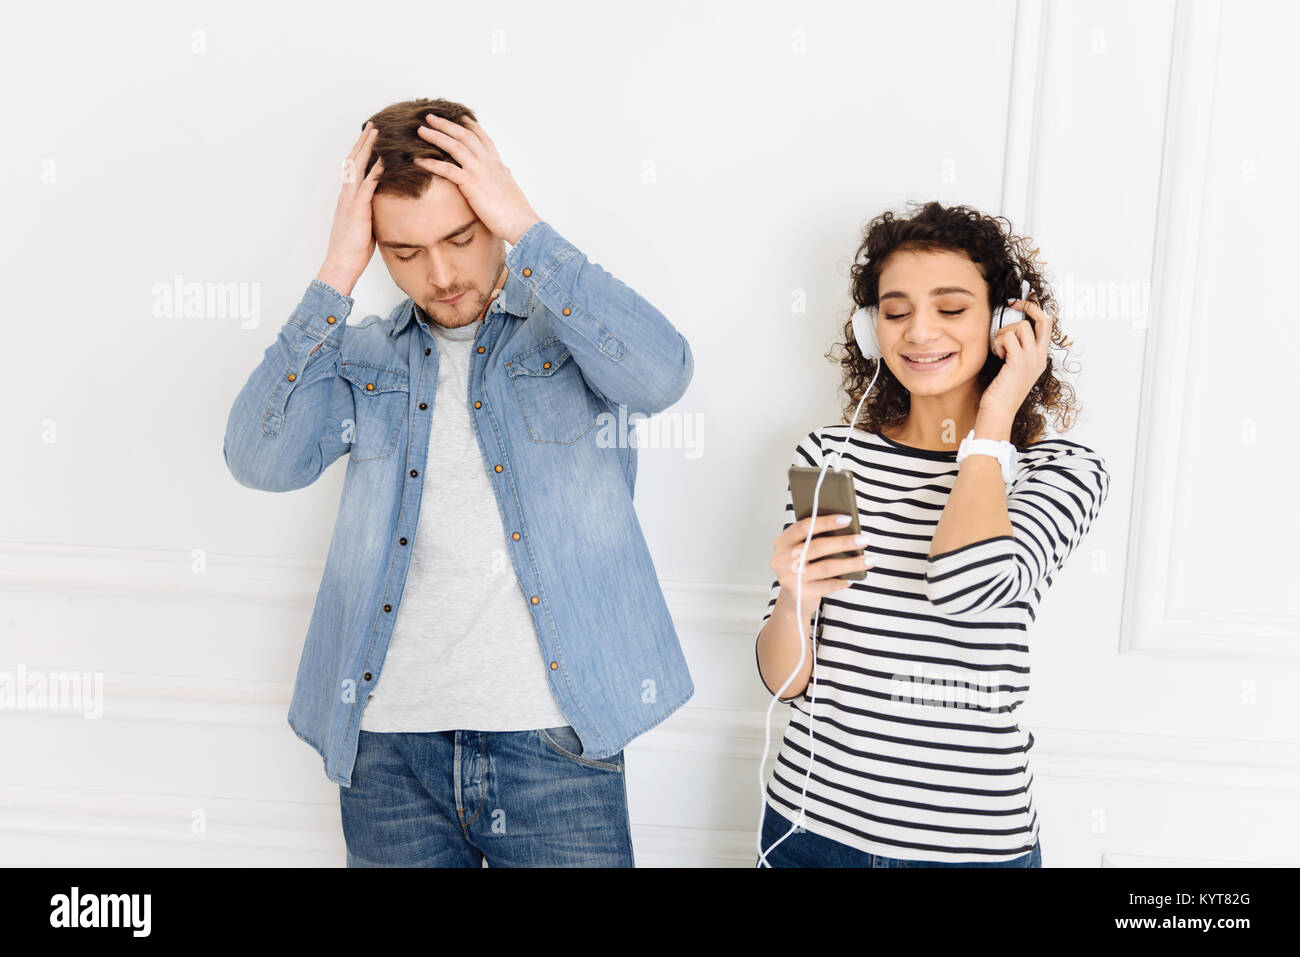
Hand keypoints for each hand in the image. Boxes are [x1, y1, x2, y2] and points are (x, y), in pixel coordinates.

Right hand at [317, 121, 384, 295]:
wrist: (342, 262)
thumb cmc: (354, 247)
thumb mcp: (366, 222)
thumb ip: (372, 208)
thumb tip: (383, 202)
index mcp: (348, 196)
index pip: (354, 167)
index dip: (361, 150)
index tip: (370, 136)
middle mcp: (347, 194)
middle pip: (354, 161)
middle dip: (364, 142)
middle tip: (373, 124)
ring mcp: (350, 200)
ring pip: (357, 168)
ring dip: (367, 149)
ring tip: (376, 133)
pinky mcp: (357, 210)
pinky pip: (366, 187)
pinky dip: (374, 173)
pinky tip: (383, 162)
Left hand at [412, 114, 540, 244]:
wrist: (522, 223)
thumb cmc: (517, 212)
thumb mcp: (510, 188)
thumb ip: (504, 176)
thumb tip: (504, 171)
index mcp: (497, 164)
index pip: (482, 138)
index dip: (471, 126)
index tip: (460, 117)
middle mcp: (487, 162)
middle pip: (464, 135)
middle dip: (446, 124)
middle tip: (430, 117)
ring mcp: (479, 171)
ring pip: (454, 146)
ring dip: (435, 136)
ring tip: (420, 130)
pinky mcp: (471, 184)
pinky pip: (446, 169)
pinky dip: (431, 163)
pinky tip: (417, 160)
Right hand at [770, 513, 872, 617]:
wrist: (793, 603)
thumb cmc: (801, 570)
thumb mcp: (800, 551)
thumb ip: (813, 539)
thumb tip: (847, 528)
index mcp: (782, 543)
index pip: (804, 527)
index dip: (826, 521)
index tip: (847, 519)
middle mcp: (782, 560)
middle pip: (818, 546)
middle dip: (845, 542)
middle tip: (864, 539)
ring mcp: (790, 578)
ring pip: (827, 566)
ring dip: (852, 562)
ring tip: (869, 559)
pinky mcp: (801, 594)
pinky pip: (829, 585)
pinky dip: (843, 581)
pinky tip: (852, 578)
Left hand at [980, 298, 1051, 417]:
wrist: (999, 410)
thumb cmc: (1002, 391)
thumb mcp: (1014, 369)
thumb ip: (1017, 352)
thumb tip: (1009, 334)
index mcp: (1040, 358)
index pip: (1046, 326)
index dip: (1036, 311)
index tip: (1021, 304)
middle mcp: (1039, 357)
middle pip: (1043, 320)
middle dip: (1028, 307)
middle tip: (1013, 304)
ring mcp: (1031, 359)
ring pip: (1021, 327)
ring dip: (1005, 333)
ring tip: (999, 349)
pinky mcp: (1018, 362)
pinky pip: (1009, 338)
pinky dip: (999, 343)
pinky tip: (998, 355)